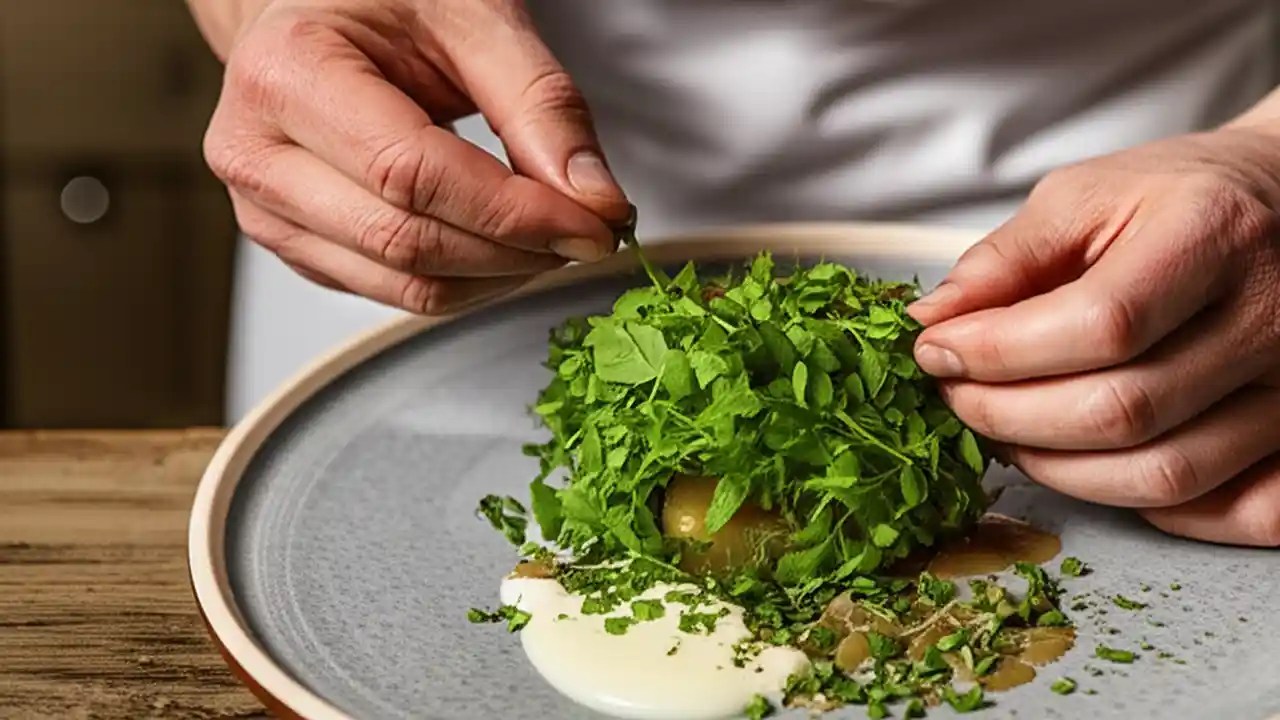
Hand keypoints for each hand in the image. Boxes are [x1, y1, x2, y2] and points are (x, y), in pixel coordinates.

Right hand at [201, 0, 628, 312]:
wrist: (313, 13)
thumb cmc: (383, 0)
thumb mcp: (475, 18)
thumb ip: (542, 105)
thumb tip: (596, 201)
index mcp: (288, 72)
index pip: (412, 175)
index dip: (514, 213)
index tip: (594, 223)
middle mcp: (257, 153)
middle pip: (408, 242)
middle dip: (518, 250)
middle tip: (590, 229)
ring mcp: (267, 211)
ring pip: (406, 284)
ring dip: (499, 275)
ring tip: (552, 235)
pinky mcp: (297, 247)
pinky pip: (396, 291)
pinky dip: (468, 280)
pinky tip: (503, 244)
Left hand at [908, 128, 1279, 546]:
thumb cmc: (1173, 202)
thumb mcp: (1081, 198)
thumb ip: (1003, 261)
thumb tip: (930, 323)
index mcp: (1213, 235)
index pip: (1100, 325)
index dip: (998, 353)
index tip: (935, 352)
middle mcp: (1270, 316)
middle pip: (1124, 411)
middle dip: (1009, 416)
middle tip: (956, 396)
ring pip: (1165, 474)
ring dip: (1058, 469)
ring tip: (1005, 430)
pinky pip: (1228, 510)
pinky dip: (1144, 506)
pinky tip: (1088, 464)